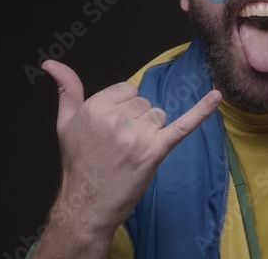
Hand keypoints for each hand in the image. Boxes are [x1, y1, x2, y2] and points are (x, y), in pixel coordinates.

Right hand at [43, 59, 221, 238]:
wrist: (87, 204)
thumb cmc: (78, 163)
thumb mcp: (65, 123)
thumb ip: (66, 89)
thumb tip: (50, 63)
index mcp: (96, 107)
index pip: (127, 90)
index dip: (122, 109)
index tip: (111, 130)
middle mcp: (116, 118)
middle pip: (144, 103)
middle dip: (136, 121)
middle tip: (119, 146)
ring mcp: (137, 135)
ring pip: (159, 115)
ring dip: (151, 131)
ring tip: (131, 152)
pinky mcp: (155, 151)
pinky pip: (183, 124)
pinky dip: (201, 110)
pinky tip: (216, 96)